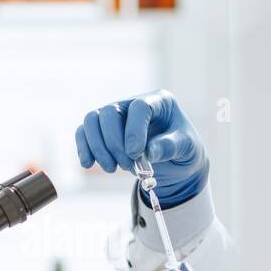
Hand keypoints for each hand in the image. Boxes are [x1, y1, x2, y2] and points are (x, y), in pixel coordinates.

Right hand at [75, 90, 208, 206]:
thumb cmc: (183, 149)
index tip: (134, 154)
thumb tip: (149, 152)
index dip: (134, 130)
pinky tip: (88, 164)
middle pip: (110, 112)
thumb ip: (170, 147)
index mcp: (159, 101)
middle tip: (126, 166)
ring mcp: (116, 115)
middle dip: (114, 143)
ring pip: (93, 120)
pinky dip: (84, 148)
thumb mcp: (187, 148)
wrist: (174, 161)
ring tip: (112, 168)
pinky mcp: (103, 130)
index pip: (139, 107)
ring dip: (98, 147)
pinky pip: (84, 132)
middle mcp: (133, 103)